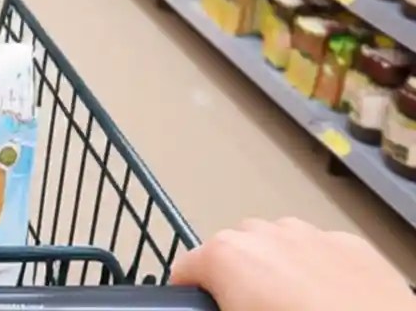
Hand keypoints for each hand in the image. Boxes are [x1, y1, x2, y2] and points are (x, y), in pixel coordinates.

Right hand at [171, 218, 412, 310]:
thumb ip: (218, 306)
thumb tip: (223, 302)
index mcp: (226, 256)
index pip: (184, 269)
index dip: (189, 297)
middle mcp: (263, 233)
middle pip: (231, 250)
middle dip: (235, 280)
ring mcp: (310, 234)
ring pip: (276, 245)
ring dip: (275, 270)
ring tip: (294, 307)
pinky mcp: (352, 244)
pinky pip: (319, 252)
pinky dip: (317, 271)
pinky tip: (333, 303)